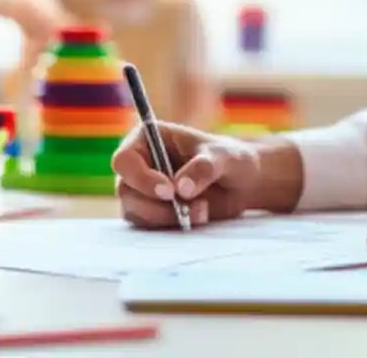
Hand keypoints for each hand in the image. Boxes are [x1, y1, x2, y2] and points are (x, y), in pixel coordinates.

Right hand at [111, 124, 303, 228]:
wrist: (241, 185)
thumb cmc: (230, 160)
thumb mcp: (225, 158)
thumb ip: (204, 168)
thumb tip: (181, 188)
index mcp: (147, 138)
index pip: (125, 160)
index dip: (141, 178)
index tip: (169, 191)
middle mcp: (138, 164)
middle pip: (125, 190)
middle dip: (155, 206)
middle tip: (186, 209)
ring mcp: (141, 190)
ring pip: (134, 212)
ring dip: (165, 218)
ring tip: (201, 212)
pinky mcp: (150, 212)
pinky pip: (147, 226)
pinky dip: (170, 227)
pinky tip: (196, 218)